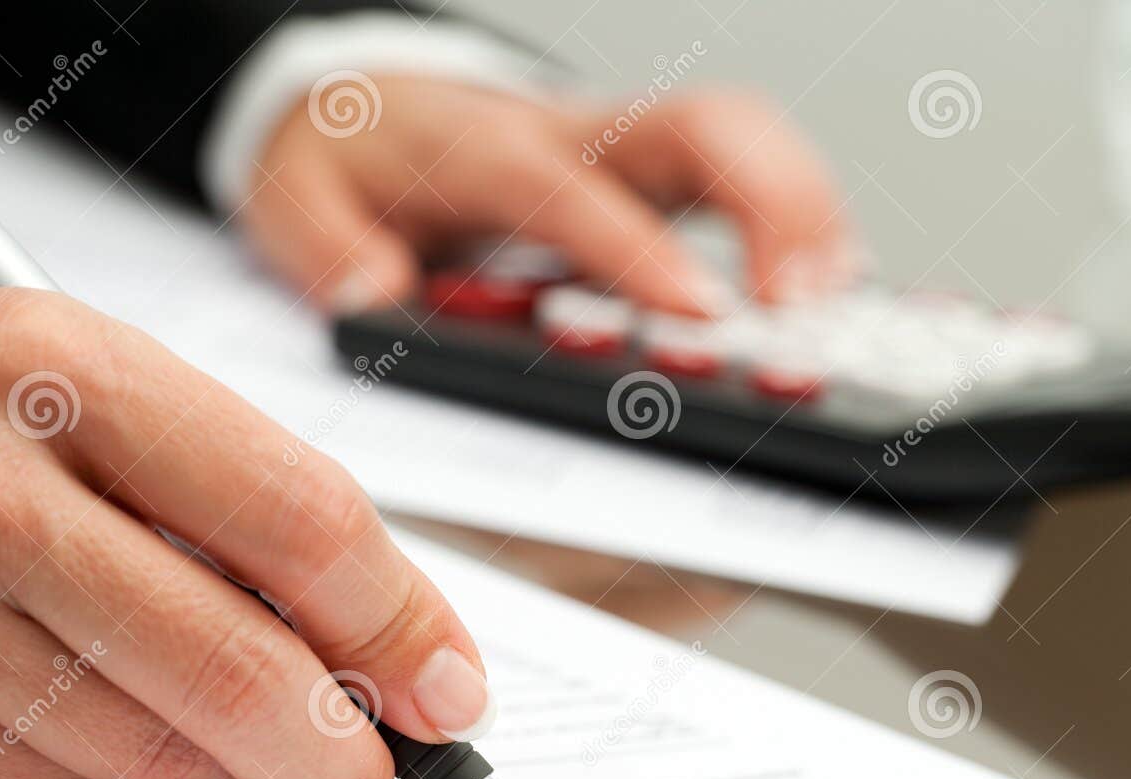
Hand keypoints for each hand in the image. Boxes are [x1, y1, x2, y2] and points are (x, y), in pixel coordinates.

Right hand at [0, 292, 491, 778]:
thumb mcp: (89, 385)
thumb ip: (236, 497)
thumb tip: (384, 648)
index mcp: (63, 371)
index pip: (294, 514)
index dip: (399, 623)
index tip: (451, 690)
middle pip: (234, 668)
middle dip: (345, 757)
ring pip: (158, 761)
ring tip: (278, 762)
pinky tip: (163, 764)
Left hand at [242, 75, 853, 314]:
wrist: (361, 108)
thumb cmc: (349, 159)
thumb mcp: (296, 202)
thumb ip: (327, 249)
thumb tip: (371, 294)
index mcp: (490, 151)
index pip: (578, 196)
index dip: (640, 254)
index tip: (697, 317)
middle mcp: (575, 137)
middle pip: (704, 128)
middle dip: (773, 205)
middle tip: (802, 302)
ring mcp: (623, 150)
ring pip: (743, 144)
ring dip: (804, 215)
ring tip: (834, 304)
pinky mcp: (650, 174)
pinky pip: (743, 175)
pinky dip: (796, 221)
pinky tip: (822, 283)